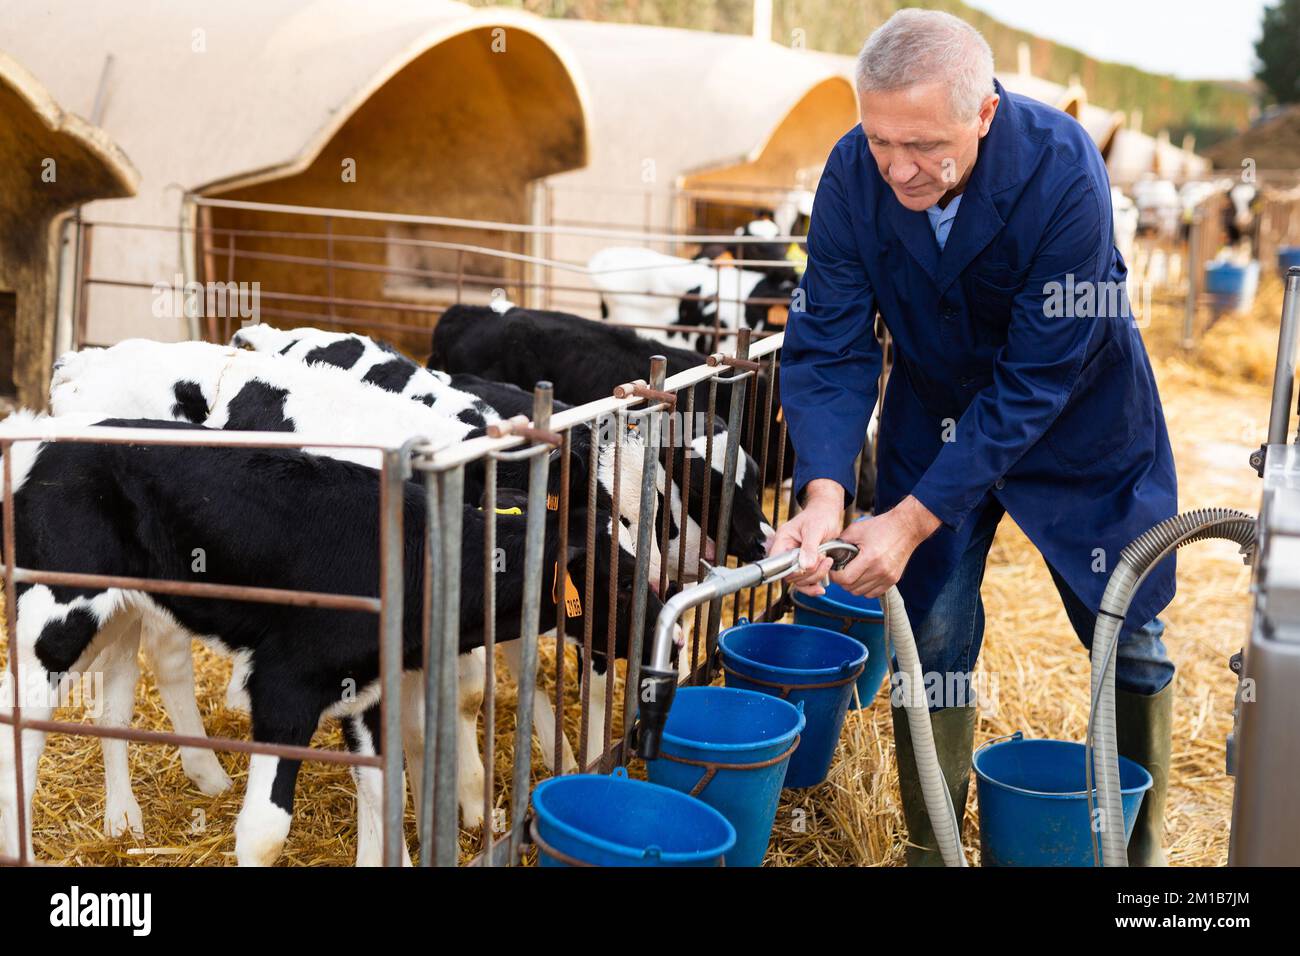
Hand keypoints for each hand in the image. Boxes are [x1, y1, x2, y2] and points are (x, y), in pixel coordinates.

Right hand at [766, 479, 845, 595]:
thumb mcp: (815, 529)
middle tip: (822, 559)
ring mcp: (795, 560)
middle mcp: (786, 552)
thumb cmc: (820, 515)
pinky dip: (814, 585)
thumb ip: (809, 547)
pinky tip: (821, 586)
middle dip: (808, 573)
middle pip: (789, 575)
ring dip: (814, 577)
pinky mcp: (805, 565)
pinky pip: (805, 582)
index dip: (790, 569)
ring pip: (798, 581)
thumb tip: (805, 565)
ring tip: (827, 562)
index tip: (806, 567)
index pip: (777, 562)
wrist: (828, 513)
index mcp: (783, 540)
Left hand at [830, 496, 940, 597]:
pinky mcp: (893, 580)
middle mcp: (880, 570)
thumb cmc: (880, 526)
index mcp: (870, 557)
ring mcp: (888, 577)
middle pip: (852, 588)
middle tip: (840, 571)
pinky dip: (865, 589)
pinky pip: (873, 593)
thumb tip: (827, 554)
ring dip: (853, 586)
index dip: (834, 576)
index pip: (845, 578)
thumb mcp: (856, 530)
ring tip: (851, 574)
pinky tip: (862, 578)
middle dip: (842, 581)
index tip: (832, 570)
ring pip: (861, 592)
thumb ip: (840, 543)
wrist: (906, 527)